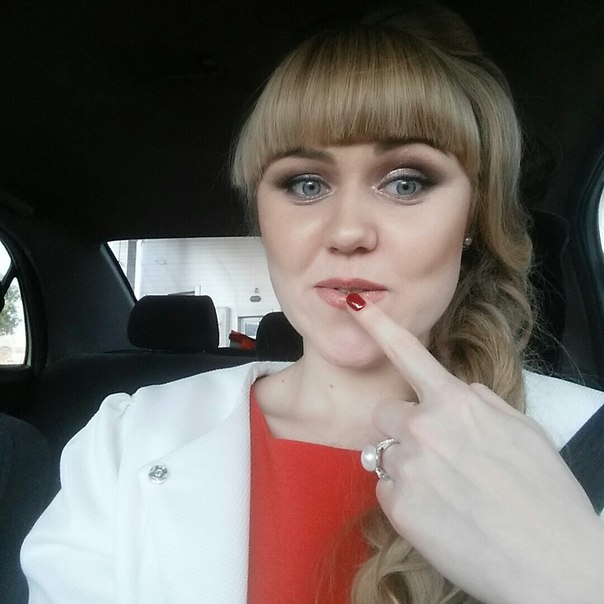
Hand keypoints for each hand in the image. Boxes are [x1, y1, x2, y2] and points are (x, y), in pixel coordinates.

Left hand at [347, 297, 603, 603]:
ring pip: (385, 451)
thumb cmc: (545, 495)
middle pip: (387, 412)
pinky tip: (438, 513)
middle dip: (404, 426)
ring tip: (444, 490)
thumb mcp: (523, 431)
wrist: (551, 562)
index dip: (379, 325)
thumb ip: (481, 403)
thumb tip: (460, 393)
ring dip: (405, 464)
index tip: (356, 304)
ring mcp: (407, 466)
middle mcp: (424, 428)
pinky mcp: (397, 505)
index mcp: (456, 403)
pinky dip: (405, 498)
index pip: (407, 354)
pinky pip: (386, 489)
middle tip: (436, 455)